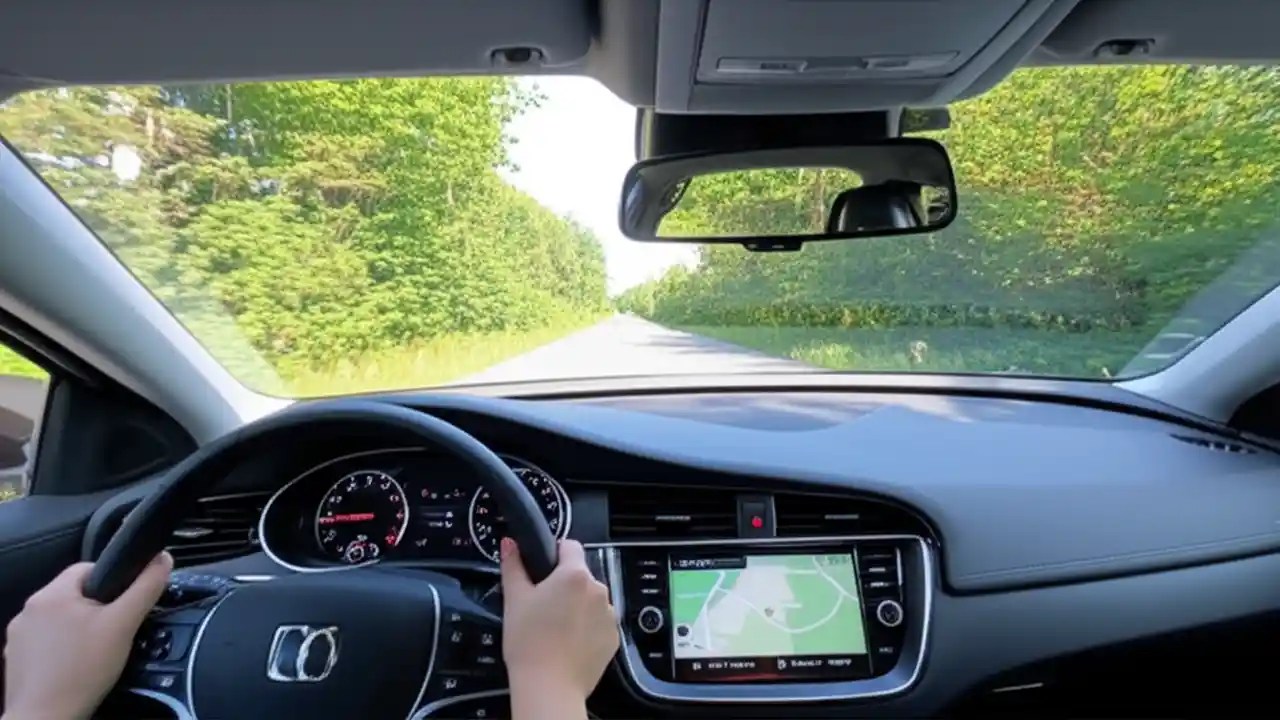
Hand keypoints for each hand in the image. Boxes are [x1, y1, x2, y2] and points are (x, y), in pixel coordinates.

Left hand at [3, 553, 172, 719]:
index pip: (88, 568)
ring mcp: (19, 636)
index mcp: (51, 594)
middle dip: (95, 610)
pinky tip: (74, 665)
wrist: (46, 718)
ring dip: (77, 628)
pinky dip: (61, 649)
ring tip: (94, 652)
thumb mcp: (123, 625)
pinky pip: (45, 641)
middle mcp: (28, 610)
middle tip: (111, 633)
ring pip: (59, 619)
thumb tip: (162, 559)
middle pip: (74, 595)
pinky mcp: (16, 657)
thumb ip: (145, 588)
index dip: (113, 583)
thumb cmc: (82, 672)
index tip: (122, 608)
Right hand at [501, 538, 617, 719]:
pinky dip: (587, 628)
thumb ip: (514, 566)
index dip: (555, 554)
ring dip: (577, 606)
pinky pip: (599, 623)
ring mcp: (609, 614)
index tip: (543, 569)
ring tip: (555, 627)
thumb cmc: (529, 642)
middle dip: (564, 585)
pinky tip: (568, 642)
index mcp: (574, 575)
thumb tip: (510, 544)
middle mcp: (598, 590)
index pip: (570, 546)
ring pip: (591, 600)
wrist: (549, 687)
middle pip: (580, 576)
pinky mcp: (613, 637)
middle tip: (542, 605)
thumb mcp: (514, 599)